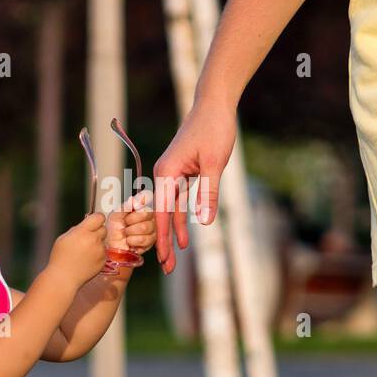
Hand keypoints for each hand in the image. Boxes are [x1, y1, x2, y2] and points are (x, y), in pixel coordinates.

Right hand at [47, 212, 107, 287]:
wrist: (64, 278)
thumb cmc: (60, 258)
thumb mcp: (63, 238)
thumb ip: (76, 230)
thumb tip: (85, 225)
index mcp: (83, 232)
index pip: (99, 217)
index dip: (97, 218)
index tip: (94, 221)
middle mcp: (94, 240)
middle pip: (103, 229)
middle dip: (97, 231)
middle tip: (87, 238)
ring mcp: (100, 251)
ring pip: (103, 242)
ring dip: (97, 244)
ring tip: (84, 253)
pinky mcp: (103, 261)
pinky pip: (103, 253)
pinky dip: (97, 255)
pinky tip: (87, 260)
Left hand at [108, 190, 155, 256]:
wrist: (110, 244)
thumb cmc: (114, 228)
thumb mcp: (116, 214)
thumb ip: (125, 206)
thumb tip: (133, 200)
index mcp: (142, 210)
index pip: (148, 201)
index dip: (139, 204)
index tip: (132, 207)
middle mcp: (149, 219)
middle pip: (147, 214)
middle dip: (131, 220)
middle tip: (125, 224)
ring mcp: (151, 232)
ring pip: (145, 227)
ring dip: (131, 231)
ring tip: (126, 234)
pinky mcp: (150, 244)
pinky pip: (144, 240)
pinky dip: (133, 241)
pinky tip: (129, 241)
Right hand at [151, 99, 236, 273]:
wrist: (214, 106)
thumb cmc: (214, 130)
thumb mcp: (214, 164)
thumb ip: (208, 193)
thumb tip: (204, 222)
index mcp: (166, 173)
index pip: (163, 213)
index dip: (162, 238)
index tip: (162, 260)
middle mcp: (164, 175)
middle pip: (162, 216)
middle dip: (163, 242)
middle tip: (167, 269)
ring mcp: (172, 175)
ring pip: (171, 211)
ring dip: (173, 234)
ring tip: (173, 260)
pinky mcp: (183, 174)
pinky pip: (179, 202)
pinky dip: (181, 219)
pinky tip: (183, 238)